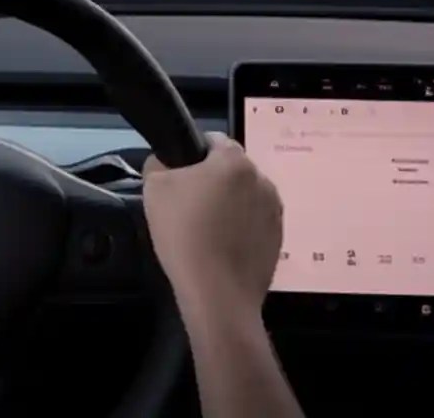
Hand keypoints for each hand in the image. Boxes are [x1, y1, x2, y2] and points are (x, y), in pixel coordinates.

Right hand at [142, 132, 282, 311]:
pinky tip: (222, 248)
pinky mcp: (279, 238)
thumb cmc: (185, 235)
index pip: (213, 140)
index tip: (178, 179)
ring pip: (245, 196)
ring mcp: (275, 210)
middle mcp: (263, 179)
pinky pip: (255, 222)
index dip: (192, 156)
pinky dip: (241, 228)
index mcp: (235, 161)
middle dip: (212, 181)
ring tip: (206, 231)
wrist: (218, 293)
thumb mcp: (154, 189)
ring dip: (229, 205)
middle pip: (231, 170)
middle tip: (188, 207)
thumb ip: (159, 163)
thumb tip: (166, 162)